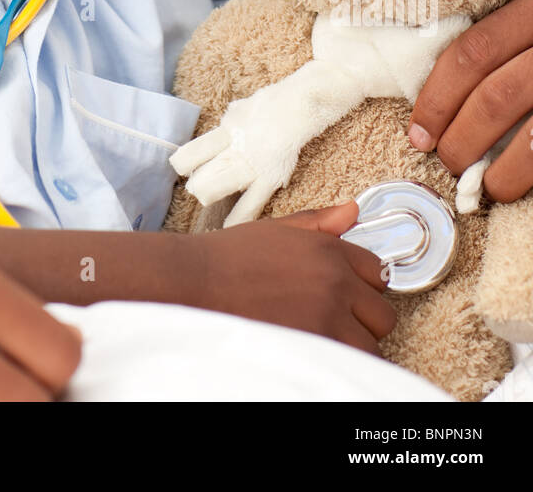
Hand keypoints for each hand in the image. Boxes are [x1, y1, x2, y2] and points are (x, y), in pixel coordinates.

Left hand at [171, 98, 296, 219]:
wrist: (298, 105)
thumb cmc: (271, 104)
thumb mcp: (242, 109)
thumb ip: (231, 120)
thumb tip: (227, 121)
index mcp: (225, 132)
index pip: (197, 151)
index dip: (185, 162)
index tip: (179, 169)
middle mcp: (235, 149)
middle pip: (207, 172)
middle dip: (198, 183)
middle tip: (195, 190)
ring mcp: (251, 165)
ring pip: (223, 185)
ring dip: (211, 194)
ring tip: (204, 200)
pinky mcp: (269, 178)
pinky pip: (252, 202)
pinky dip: (240, 216)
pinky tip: (228, 228)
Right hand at [192, 200, 394, 355]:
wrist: (196, 283)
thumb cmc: (230, 257)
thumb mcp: (277, 229)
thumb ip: (320, 222)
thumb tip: (352, 211)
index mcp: (328, 250)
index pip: (378, 273)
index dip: (363, 286)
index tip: (346, 295)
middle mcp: (335, 282)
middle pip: (383, 315)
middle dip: (364, 321)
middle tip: (335, 322)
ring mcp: (327, 318)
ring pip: (370, 347)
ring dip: (353, 347)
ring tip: (325, 341)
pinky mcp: (314, 348)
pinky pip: (349, 366)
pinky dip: (339, 364)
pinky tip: (318, 354)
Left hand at [409, 0, 532, 202]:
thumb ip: (507, 35)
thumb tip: (447, 91)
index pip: (472, 53)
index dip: (438, 97)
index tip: (420, 131)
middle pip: (496, 98)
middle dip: (461, 140)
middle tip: (447, 161)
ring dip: (502, 172)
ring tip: (488, 187)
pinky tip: (523, 185)